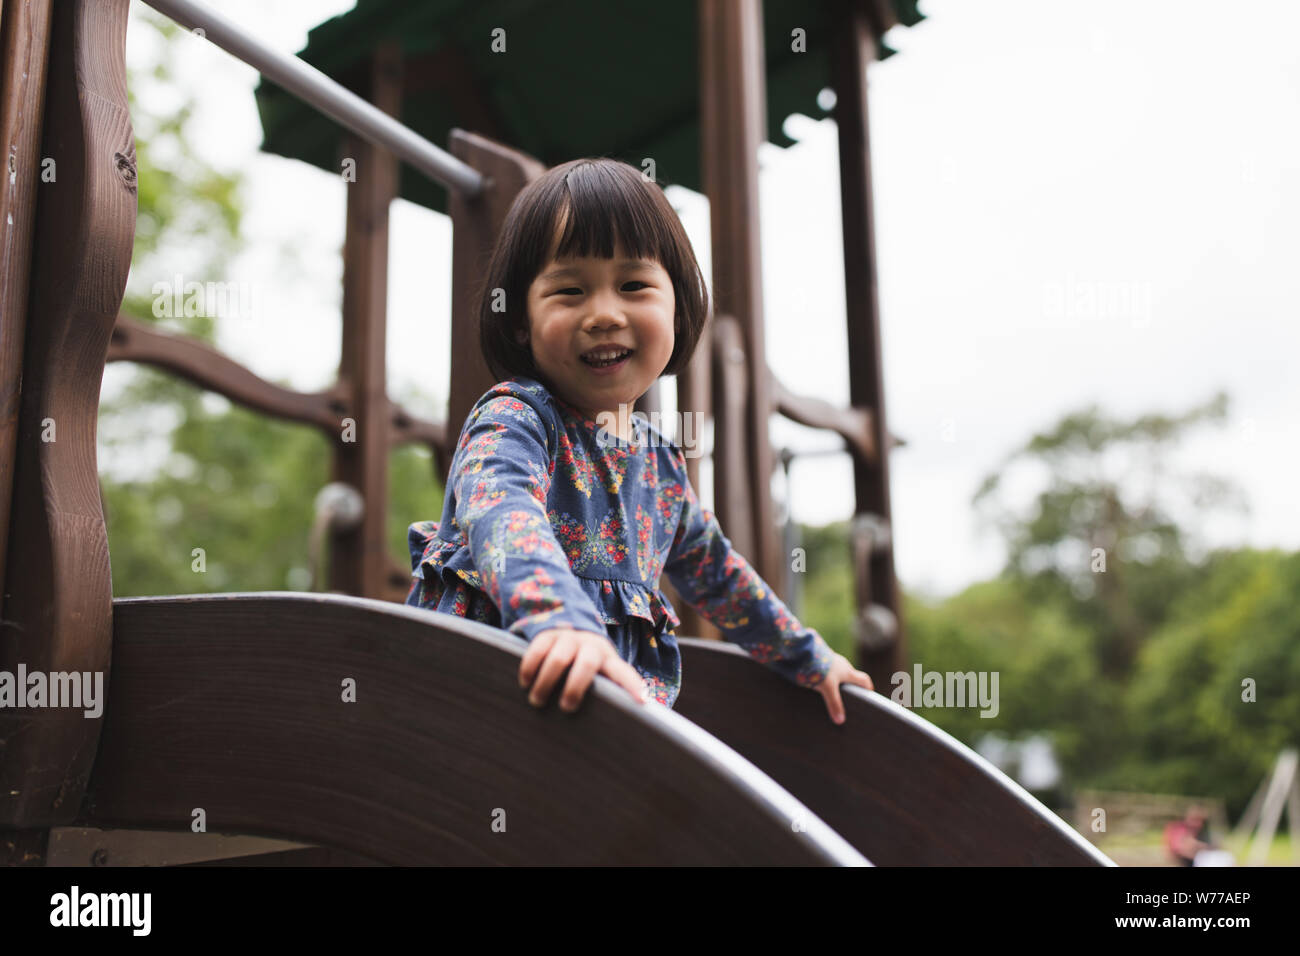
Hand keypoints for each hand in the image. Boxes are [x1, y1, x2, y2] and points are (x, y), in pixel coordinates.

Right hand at [519, 627, 647, 712]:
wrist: (569, 631)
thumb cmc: (586, 668)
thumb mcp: (599, 677)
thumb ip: (606, 695)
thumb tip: (619, 732)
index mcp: (608, 660)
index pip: (623, 672)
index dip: (633, 686)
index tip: (641, 702)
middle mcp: (590, 646)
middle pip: (587, 663)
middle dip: (575, 687)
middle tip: (566, 708)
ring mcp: (568, 638)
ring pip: (558, 659)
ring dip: (546, 682)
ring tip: (537, 701)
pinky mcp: (546, 634)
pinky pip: (537, 650)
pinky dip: (529, 668)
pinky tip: (525, 683)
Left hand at [817, 653, 873, 724]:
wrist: (804, 649)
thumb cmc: (820, 667)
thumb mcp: (828, 688)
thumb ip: (834, 704)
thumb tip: (840, 721)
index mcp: (848, 672)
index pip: (864, 680)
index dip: (867, 689)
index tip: (868, 697)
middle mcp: (842, 665)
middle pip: (850, 677)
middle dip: (850, 688)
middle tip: (848, 700)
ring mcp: (831, 660)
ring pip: (837, 673)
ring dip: (836, 682)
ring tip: (829, 694)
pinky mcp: (820, 658)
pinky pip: (826, 670)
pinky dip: (825, 677)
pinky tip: (816, 684)